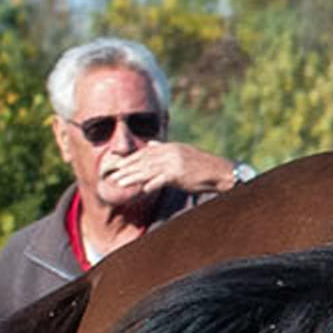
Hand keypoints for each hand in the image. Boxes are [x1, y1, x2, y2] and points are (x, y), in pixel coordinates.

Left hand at [89, 138, 241, 212]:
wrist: (220, 171)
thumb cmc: (201, 165)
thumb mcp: (182, 152)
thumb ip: (164, 148)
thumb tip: (150, 143)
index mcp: (170, 147)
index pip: (145, 153)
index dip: (129, 160)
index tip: (117, 166)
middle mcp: (170, 153)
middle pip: (143, 161)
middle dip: (126, 169)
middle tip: (112, 175)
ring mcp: (175, 163)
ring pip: (147, 170)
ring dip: (132, 178)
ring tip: (119, 183)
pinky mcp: (180, 173)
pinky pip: (161, 180)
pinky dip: (151, 184)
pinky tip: (142, 190)